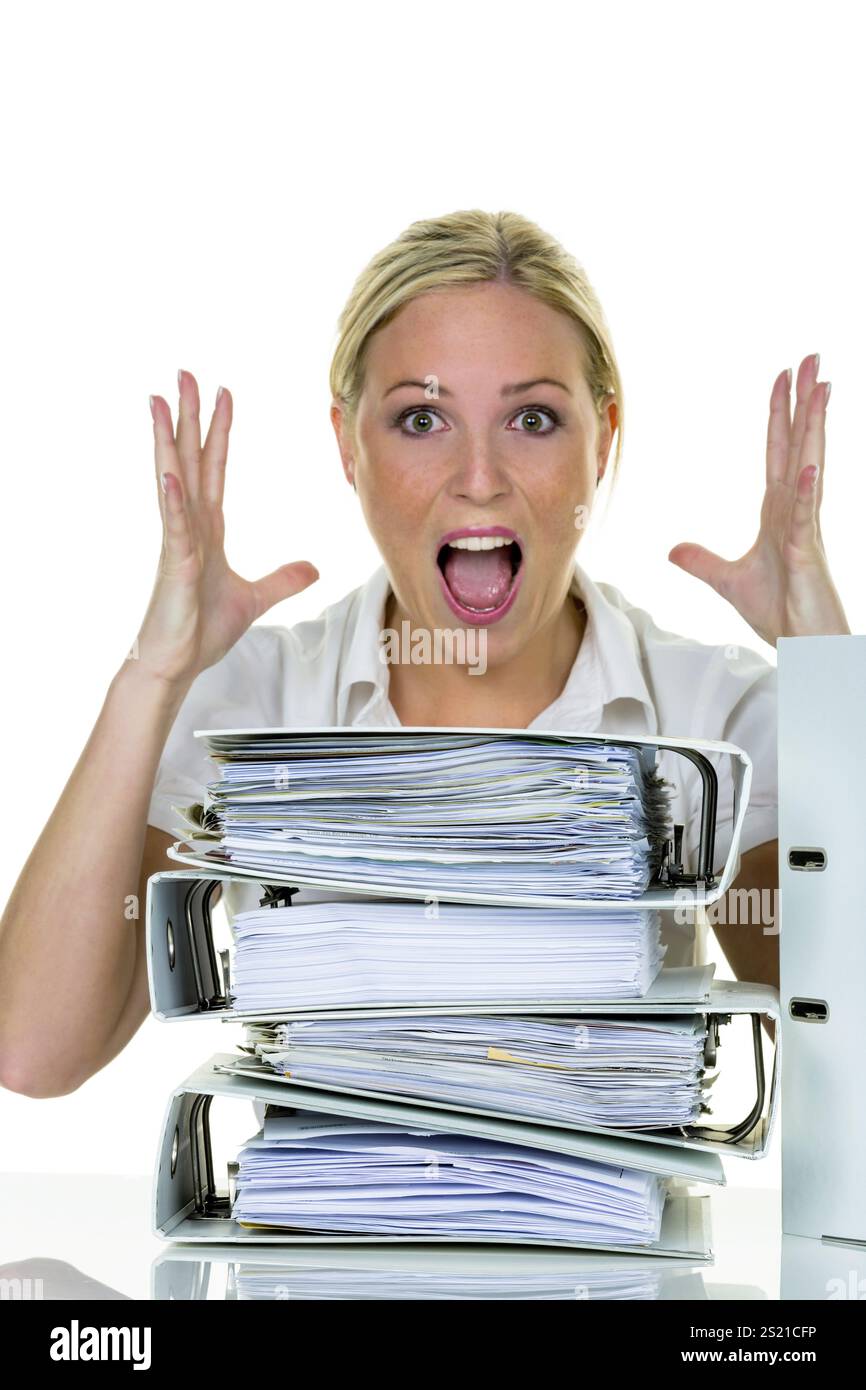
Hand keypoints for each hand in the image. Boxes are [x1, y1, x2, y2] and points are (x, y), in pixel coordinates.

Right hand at [133, 370, 318, 685]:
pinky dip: (172, 498)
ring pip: (173, 480)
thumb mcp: (256, 598)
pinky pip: (173, 526)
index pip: (215, 468)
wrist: (177, 663)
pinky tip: (169, 471)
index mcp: (207, 528)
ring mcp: (179, 542)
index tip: (223, 394)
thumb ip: (283, 579)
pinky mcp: (175, 566)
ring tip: (161, 401)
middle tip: (184, 374)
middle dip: (190, 417)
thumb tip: (314, 568)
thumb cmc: (201, 630)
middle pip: (191, 460)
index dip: (220, 431)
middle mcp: (189, 526)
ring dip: (167, 441)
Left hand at [668, 353, 849, 644]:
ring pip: (810, 466)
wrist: (802, 644)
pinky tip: (810, 466)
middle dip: (804, 402)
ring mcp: (804, 528)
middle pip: (799, 445)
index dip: (780, 415)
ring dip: (815, 428)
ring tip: (822, 388)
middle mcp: (795, 510)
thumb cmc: (780, 612)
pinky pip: (807, 517)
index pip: (778, 452)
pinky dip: (809, 491)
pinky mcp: (807, 553)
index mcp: (779, 511)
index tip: (784, 377)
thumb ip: (702, 562)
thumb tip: (672, 550)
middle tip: (812, 359)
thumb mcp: (729, 581)